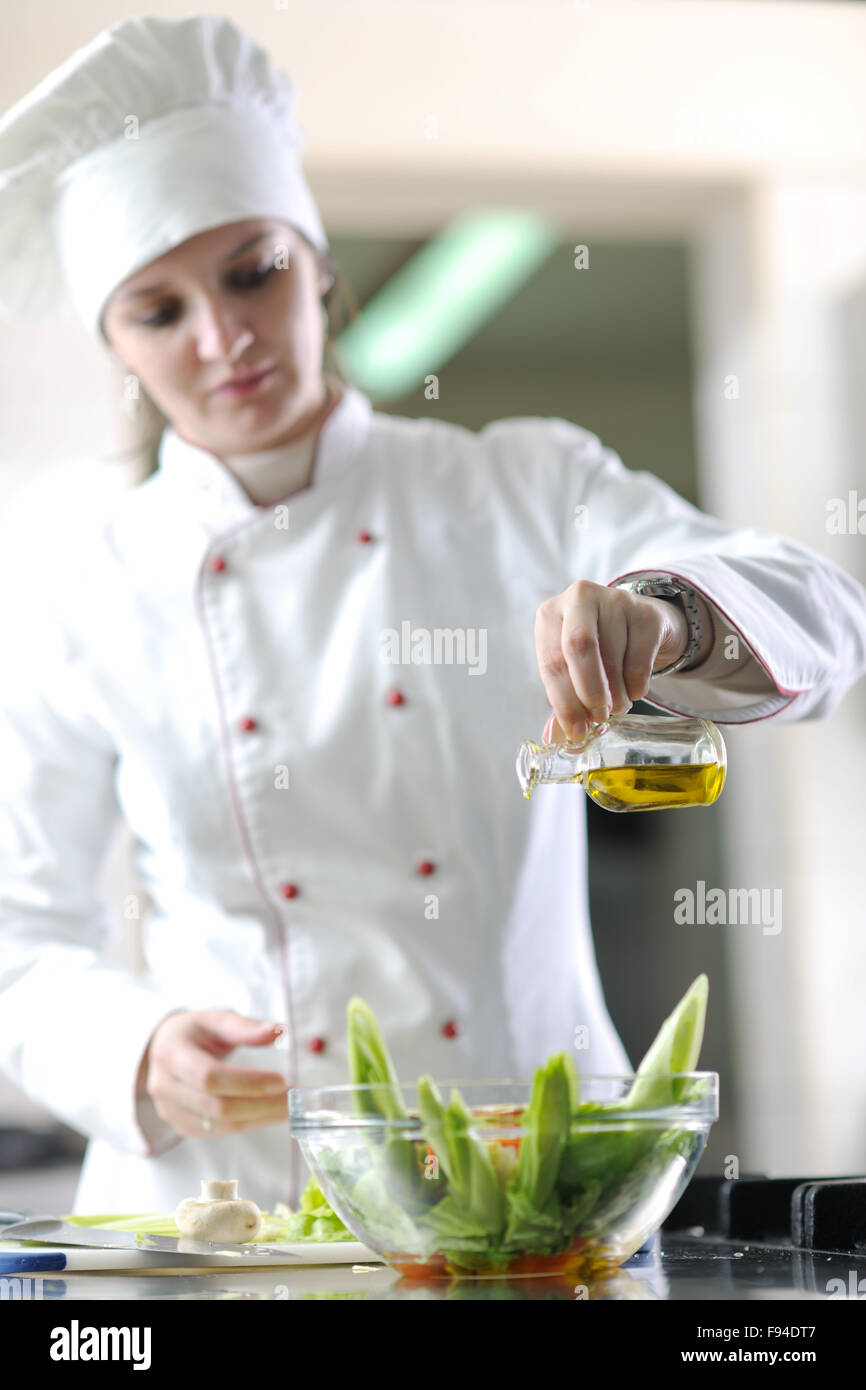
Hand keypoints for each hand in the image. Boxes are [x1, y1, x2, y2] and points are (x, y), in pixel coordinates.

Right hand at [141, 1010, 288, 1137]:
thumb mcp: (216, 1019)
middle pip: (217, 1106)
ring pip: (220, 1124)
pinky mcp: (179, 1125)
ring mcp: (168, 1110)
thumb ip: (245, 1027)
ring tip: (288, 1106)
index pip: (210, 1077)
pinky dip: (247, 1124)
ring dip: (259, 1118)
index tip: (282, 1081)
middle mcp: (164, 1086)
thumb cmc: (195, 1032)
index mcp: (171, 1053)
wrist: (164, 1049)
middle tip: (294, 1099)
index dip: (248, 1083)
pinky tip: (268, 1112)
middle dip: (261, 1105)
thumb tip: (280, 1032)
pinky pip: (217, 1131)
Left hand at [534, 579, 708, 741]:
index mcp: (550, 615)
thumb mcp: (572, 670)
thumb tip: (555, 740)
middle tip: (598, 718)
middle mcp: (579, 599)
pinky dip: (636, 686)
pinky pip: (640, 660)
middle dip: (589, 691)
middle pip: (580, 647)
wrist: (635, 623)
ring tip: (616, 706)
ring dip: (615, 695)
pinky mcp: (646, 612)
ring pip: (613, 658)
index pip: (551, 661)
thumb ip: (563, 702)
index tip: (575, 731)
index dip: (563, 702)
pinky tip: (632, 690)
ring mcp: (615, 600)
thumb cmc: (594, 649)